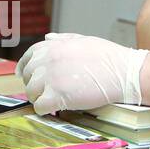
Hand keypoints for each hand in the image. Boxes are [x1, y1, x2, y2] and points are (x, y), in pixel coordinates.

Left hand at [16, 33, 148, 115]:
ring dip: (39, 98)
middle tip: (46, 92)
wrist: (124, 73)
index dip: (25, 68)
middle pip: (28, 77)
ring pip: (31, 93)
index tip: (25, 76)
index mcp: (53, 46)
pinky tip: (54, 110)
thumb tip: (47, 38)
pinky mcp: (57, 96)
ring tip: (52, 102)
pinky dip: (45, 110)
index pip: (28, 57)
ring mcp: (51, 78)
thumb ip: (62, 39)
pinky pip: (39, 107)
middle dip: (34, 85)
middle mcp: (47, 60)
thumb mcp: (83, 40)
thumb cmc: (109, 57)